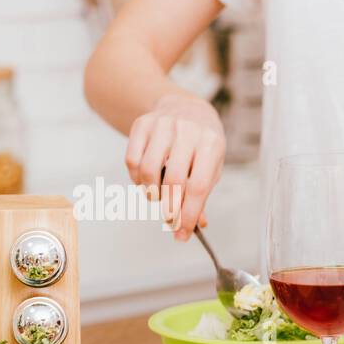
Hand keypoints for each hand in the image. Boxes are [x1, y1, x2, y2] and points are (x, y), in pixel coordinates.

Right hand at [125, 93, 225, 240]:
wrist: (188, 109)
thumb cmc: (202, 145)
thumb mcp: (211, 166)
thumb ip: (202, 194)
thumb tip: (195, 225)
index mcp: (210, 144)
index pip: (197, 186)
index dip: (188, 214)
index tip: (182, 233)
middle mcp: (186, 131)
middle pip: (173, 180)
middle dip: (169, 209)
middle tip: (170, 221)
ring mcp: (162, 125)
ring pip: (148, 171)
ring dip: (152, 194)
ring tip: (159, 198)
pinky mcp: (141, 124)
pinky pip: (132, 160)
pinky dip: (136, 179)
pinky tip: (146, 183)